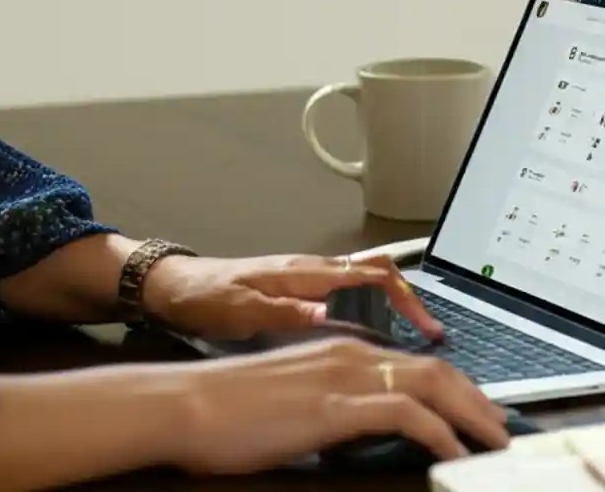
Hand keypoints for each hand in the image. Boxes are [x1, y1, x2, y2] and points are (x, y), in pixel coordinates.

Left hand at [141, 251, 443, 340]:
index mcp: (306, 273)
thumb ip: (288, 313)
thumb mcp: (243, 311)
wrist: (175, 286)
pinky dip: (370, 305)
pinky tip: (370, 329)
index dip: (405, 300)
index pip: (371, 276)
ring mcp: (306, 276)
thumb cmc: (206, 298)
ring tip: (410, 333)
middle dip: (409, 298)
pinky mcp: (299, 287)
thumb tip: (329, 316)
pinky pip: (347, 289)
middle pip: (377, 272)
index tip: (426, 328)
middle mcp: (312, 270)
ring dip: (392, 301)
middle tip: (429, 332)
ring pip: (364, 279)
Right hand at [167, 337, 509, 473]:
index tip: (477, 414)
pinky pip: (406, 414)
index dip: (456, 388)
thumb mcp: (293, 400)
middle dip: (478, 400)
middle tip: (502, 432)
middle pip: (437, 369)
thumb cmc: (228, 409)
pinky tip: (453, 454)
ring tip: (493, 445)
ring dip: (472, 415)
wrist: (187, 404)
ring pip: (432, 384)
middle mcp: (352, 353)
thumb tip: (362, 429)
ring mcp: (345, 376)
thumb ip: (333, 405)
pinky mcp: (334, 405)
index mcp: (342, 349)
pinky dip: (439, 432)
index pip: (417, 363)